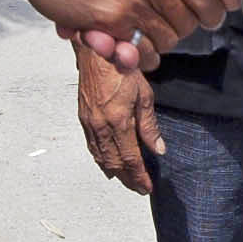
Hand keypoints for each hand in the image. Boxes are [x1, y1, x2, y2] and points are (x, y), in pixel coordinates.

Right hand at [76, 42, 163, 193]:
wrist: (96, 54)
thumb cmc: (121, 68)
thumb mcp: (144, 95)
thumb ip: (149, 126)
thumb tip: (158, 149)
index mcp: (119, 122)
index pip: (131, 159)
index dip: (139, 176)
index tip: (147, 187)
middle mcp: (102, 127)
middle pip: (115, 164)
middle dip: (128, 179)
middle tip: (139, 187)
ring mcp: (90, 124)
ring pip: (101, 158)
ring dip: (115, 172)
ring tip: (126, 180)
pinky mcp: (83, 119)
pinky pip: (92, 147)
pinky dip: (101, 160)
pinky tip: (108, 163)